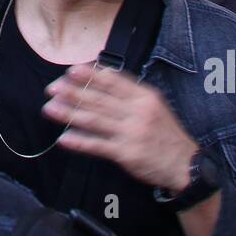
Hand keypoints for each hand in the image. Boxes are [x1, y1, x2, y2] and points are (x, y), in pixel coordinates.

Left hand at [44, 64, 198, 190]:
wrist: (186, 164)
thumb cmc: (165, 132)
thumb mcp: (154, 105)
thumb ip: (129, 92)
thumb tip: (101, 76)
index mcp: (144, 96)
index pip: (113, 81)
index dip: (90, 75)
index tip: (69, 70)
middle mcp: (137, 111)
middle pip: (99, 99)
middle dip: (73, 93)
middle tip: (51, 89)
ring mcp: (131, 133)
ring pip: (94, 120)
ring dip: (69, 114)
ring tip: (50, 108)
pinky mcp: (127, 153)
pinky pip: (98, 145)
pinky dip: (79, 142)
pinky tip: (64, 138)